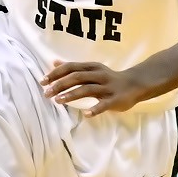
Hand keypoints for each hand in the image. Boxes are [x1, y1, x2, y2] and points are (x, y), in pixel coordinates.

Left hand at [40, 61, 154, 115]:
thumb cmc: (108, 78)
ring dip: (72, 95)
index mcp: (92, 67)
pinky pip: (104, 105)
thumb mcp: (92, 69)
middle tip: (46, 93)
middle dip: (60, 84)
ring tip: (59, 101)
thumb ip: (74, 67)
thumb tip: (54, 62)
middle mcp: (98, 75)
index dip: (56, 73)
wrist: (135, 84)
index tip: (43, 81)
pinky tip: (86, 114)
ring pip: (88, 89)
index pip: (71, 67)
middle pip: (77, 77)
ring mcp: (107, 88)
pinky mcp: (115, 99)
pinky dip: (95, 109)